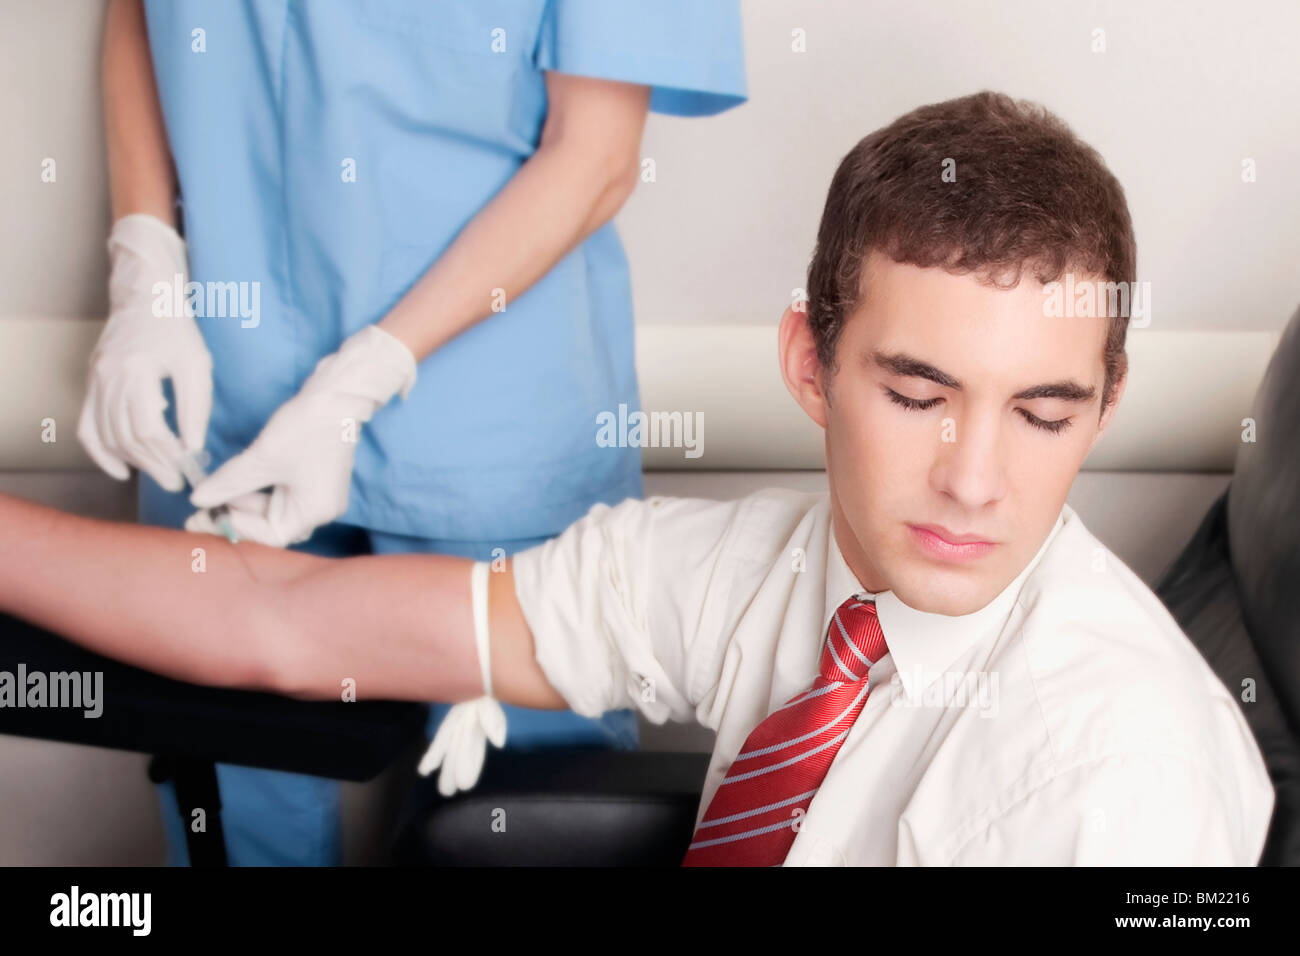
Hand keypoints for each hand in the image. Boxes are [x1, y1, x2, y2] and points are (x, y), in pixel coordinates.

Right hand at [77, 214, 213, 491]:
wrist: (145, 298)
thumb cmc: (176, 328)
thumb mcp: (196, 365)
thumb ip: (195, 407)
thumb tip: (193, 448)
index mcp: (135, 371)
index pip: (148, 427)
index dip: (168, 453)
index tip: (188, 467)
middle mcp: (108, 378)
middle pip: (127, 436)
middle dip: (154, 464)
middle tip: (176, 481)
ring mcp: (94, 381)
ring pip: (107, 436)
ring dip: (133, 461)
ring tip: (160, 475)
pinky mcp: (91, 384)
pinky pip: (87, 427)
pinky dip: (100, 452)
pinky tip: (121, 470)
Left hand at [186, 324, 416, 546]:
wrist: (338, 395)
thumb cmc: (305, 429)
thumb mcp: (261, 458)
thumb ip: (229, 483)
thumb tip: (197, 500)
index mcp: (314, 511)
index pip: (272, 535)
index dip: (239, 525)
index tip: (211, 511)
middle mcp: (321, 509)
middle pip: (274, 523)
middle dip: (241, 512)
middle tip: (208, 502)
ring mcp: (320, 493)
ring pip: (276, 507)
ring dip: (248, 498)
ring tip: (222, 485)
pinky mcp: (316, 477)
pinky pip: (284, 492)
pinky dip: (262, 488)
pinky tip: (242, 476)